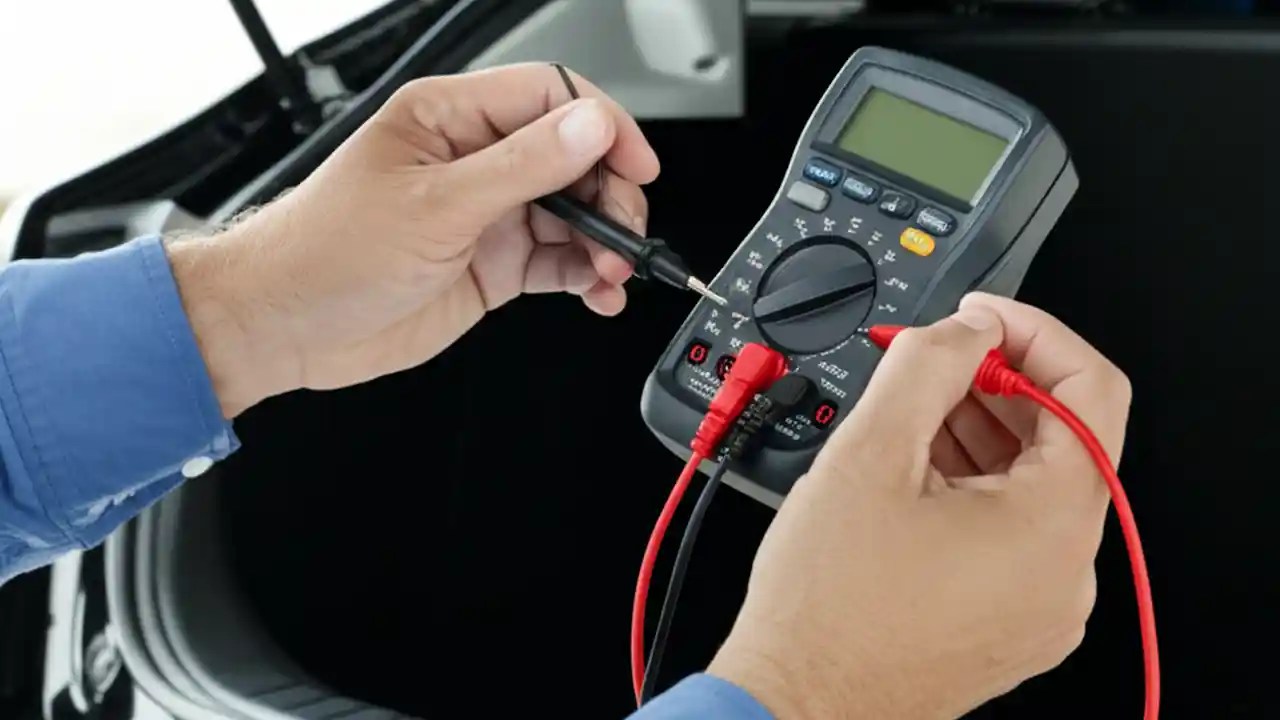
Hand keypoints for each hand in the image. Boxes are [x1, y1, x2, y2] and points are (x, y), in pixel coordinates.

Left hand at [166, 63, 659, 416]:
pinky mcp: (492, 264)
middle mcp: (473, 161)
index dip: (602, 126)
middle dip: (609, 195)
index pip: (550, 98)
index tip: (635, 165)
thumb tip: (590, 126)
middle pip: (573, 159)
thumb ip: (521, 167)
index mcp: (450, 118)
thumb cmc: (326, 252)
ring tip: (610, 273)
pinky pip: (558, 262)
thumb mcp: (435, 205)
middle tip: (623, 233)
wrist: (286, 328)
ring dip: (604, 243)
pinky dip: (586, 278)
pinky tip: (597, 293)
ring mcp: (485, 215)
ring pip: (572, 214)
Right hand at [708, 293, 1132, 718]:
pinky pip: (1012, 537)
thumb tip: (964, 330)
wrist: (799, 701)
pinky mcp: (1011, 627)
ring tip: (906, 421)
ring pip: (1032, 488)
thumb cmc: (827, 606)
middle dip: (994, 385)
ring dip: (979, 436)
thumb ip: (928, 365)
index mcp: (1052, 525)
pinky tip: (913, 478)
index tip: (981, 320)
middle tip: (928, 363)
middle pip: (1062, 439)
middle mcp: (1065, 573)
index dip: (1035, 334)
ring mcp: (1041, 608)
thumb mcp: (871, 453)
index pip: (1092, 391)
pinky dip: (973, 491)